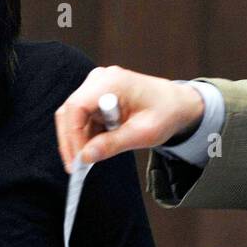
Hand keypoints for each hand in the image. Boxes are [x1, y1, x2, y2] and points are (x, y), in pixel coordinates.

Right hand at [54, 65, 204, 172]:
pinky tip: (95, 149)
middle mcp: (100, 79)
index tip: (77, 160)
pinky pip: (82, 117)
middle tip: (76, 167)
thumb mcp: (143, 133)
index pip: (77, 106)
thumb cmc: (165, 113)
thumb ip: (113, 144)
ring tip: (86, 162)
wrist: (176, 103)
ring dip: (78, 139)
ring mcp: (97, 85)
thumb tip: (85, 157)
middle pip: (70, 110)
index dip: (72, 135)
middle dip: (71, 140)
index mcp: (112, 82)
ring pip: (73, 115)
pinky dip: (85, 135)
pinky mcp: (97, 95)